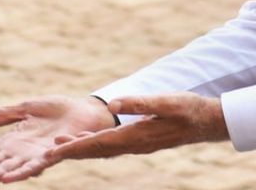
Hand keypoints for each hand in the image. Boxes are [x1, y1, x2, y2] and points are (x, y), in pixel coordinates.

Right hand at [0, 95, 114, 187]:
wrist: (86, 112)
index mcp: (10, 142)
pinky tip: (7, 179)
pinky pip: (34, 166)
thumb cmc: (57, 111)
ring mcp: (33, 156)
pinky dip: (20, 173)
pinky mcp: (51, 154)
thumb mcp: (23, 109)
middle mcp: (18, 154)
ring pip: (7, 170)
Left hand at [45, 93, 228, 162]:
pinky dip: (95, 146)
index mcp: (136, 135)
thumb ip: (139, 103)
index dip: (75, 146)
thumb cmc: (188, 109)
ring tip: (60, 146)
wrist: (208, 122)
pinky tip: (88, 142)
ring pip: (103, 151)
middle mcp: (134, 144)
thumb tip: (113, 105)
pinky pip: (112, 148)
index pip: (98, 143)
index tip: (55, 150)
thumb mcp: (166, 101)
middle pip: (96, 151)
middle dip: (72, 151)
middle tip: (47, 153)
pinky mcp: (141, 142)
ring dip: (82, 149)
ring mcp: (138, 145)